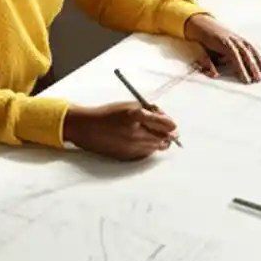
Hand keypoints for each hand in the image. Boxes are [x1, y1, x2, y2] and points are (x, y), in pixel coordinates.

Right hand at [63, 102, 177, 160]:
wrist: (86, 127)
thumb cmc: (109, 113)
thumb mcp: (130, 105)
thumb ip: (150, 111)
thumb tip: (167, 120)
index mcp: (134, 116)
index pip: (160, 122)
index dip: (170, 124)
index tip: (174, 126)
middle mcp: (133, 133)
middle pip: (161, 137)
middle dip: (169, 135)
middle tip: (173, 133)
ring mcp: (129, 146)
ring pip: (155, 147)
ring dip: (160, 142)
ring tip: (159, 136)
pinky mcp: (126, 155)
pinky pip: (145, 153)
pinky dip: (149, 148)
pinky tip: (145, 142)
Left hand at [183, 14, 260, 83]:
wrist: (202, 23)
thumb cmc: (202, 40)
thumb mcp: (201, 51)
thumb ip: (207, 63)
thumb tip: (215, 75)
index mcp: (224, 43)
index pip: (235, 58)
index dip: (242, 69)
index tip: (246, 80)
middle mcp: (234, 40)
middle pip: (246, 54)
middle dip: (253, 67)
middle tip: (258, 79)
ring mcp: (239, 38)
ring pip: (252, 50)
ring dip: (259, 61)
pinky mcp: (241, 38)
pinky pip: (252, 47)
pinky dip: (259, 55)